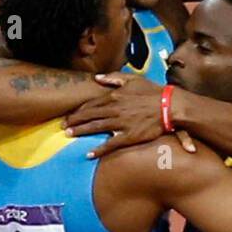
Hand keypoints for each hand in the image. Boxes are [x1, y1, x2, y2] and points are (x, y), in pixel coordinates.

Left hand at [63, 76, 195, 156]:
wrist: (169, 106)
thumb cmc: (153, 92)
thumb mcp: (133, 79)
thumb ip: (114, 77)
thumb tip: (97, 78)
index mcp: (114, 96)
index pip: (91, 103)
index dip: (78, 110)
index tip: (69, 114)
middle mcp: (114, 109)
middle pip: (89, 115)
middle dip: (74, 121)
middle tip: (62, 126)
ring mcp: (120, 123)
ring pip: (95, 127)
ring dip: (80, 131)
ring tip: (68, 135)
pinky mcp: (128, 136)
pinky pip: (110, 144)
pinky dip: (98, 150)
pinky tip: (88, 154)